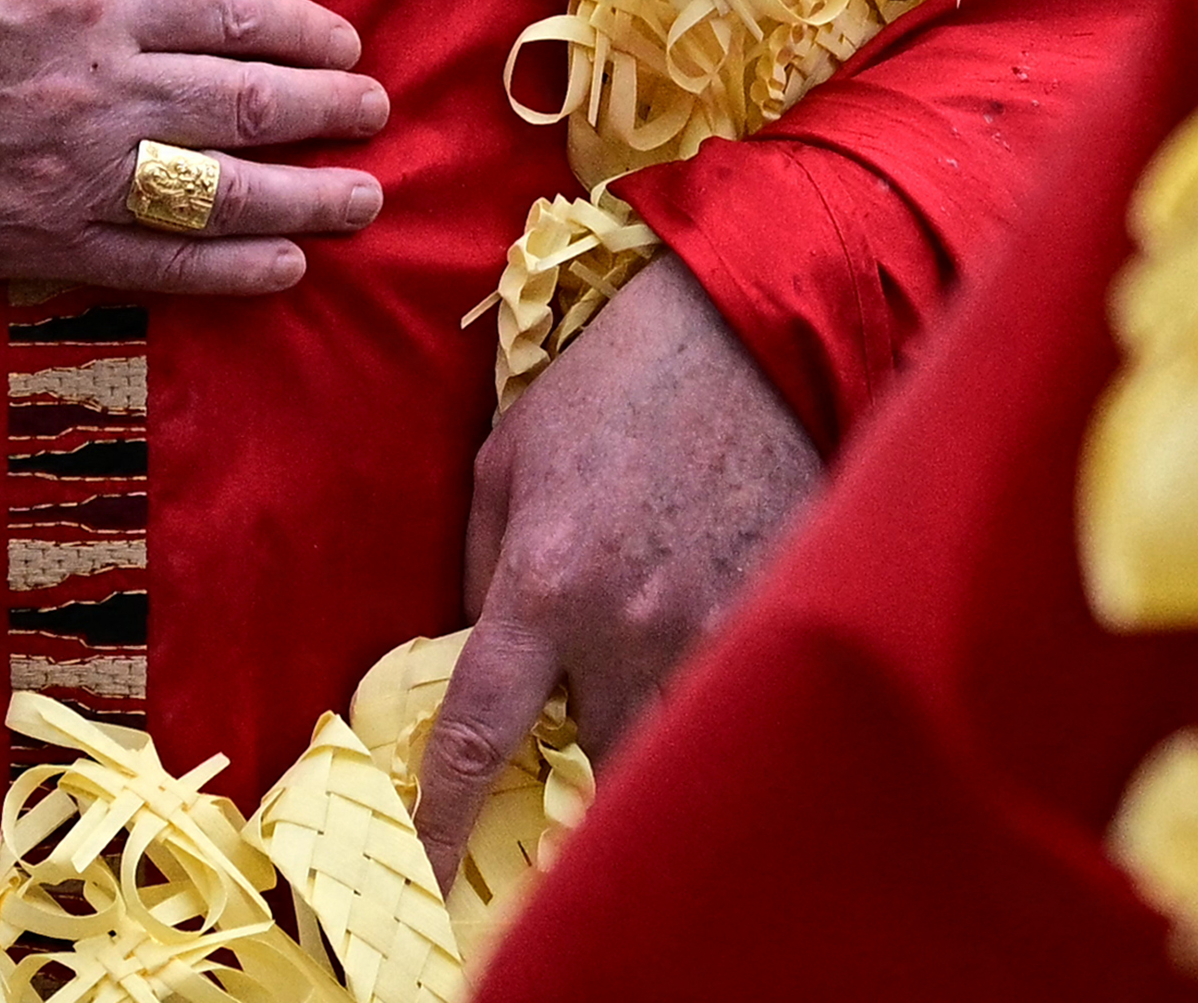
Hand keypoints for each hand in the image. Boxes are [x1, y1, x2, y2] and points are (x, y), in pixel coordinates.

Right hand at [0, 0, 387, 299]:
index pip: (229, 11)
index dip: (303, 29)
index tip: (345, 43)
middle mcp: (93, 88)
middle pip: (244, 102)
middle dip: (327, 111)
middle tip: (375, 115)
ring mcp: (71, 175)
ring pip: (219, 191)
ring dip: (307, 196)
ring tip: (362, 198)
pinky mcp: (41, 243)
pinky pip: (159, 266)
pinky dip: (231, 271)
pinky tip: (285, 266)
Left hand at [418, 258, 826, 864]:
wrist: (745, 328)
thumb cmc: (612, 381)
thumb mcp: (508, 455)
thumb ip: (484, 562)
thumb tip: (482, 642)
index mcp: (546, 584)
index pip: (479, 734)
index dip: (443, 816)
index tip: (422, 869)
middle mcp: (628, 627)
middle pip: (596, 773)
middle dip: (579, 797)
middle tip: (566, 783)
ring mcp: (713, 629)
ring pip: (675, 747)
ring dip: (649, 752)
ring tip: (638, 721)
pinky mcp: (776, 615)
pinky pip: (739, 697)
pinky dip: (717, 701)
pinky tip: (709, 660)